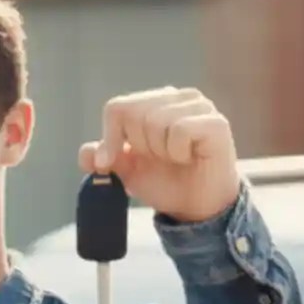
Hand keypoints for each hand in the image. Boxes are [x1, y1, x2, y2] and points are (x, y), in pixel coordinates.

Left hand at [79, 86, 240, 222]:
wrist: (196, 206)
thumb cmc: (164, 182)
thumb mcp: (126, 171)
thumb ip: (103, 159)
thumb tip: (87, 154)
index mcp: (153, 102)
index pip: (117, 107)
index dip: (110, 137)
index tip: (111, 162)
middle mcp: (177, 97)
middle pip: (134, 112)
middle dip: (139, 145)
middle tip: (158, 159)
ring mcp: (200, 106)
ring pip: (157, 120)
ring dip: (160, 150)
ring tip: (175, 158)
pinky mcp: (216, 122)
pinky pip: (181, 130)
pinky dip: (178, 151)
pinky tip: (189, 157)